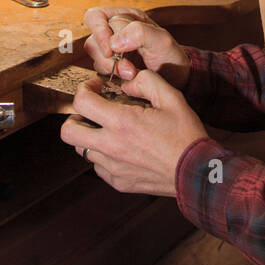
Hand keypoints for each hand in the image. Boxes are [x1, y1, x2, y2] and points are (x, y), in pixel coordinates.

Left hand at [60, 69, 206, 196]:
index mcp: (122, 122)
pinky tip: (122, 149)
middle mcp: (111, 146)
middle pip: (68, 131)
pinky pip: (98, 167)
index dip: (84, 90)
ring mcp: (112, 167)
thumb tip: (126, 82)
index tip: (96, 89)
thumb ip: (147, 81)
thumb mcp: (172, 98)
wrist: (196, 173)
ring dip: (90, 136)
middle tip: (92, 112)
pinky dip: (103, 155)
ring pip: (82, 150)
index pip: (81, 102)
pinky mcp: (118, 182)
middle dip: (76, 117)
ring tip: (109, 130)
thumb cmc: (186, 134)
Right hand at [82, 5, 190, 89]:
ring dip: (111, 69)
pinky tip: (128, 79)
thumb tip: (114, 42)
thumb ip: (140, 33)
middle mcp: (115, 32)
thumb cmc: (170, 56)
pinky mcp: (111, 67)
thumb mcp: (162, 40)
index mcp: (125, 17)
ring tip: (132, 74)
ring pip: (94, 58)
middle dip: (109, 58)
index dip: (100, 33)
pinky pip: (99, 72)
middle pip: (92, 41)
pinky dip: (112, 77)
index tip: (111, 51)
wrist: (175, 79)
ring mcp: (111, 51)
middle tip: (129, 69)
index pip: (96, 17)